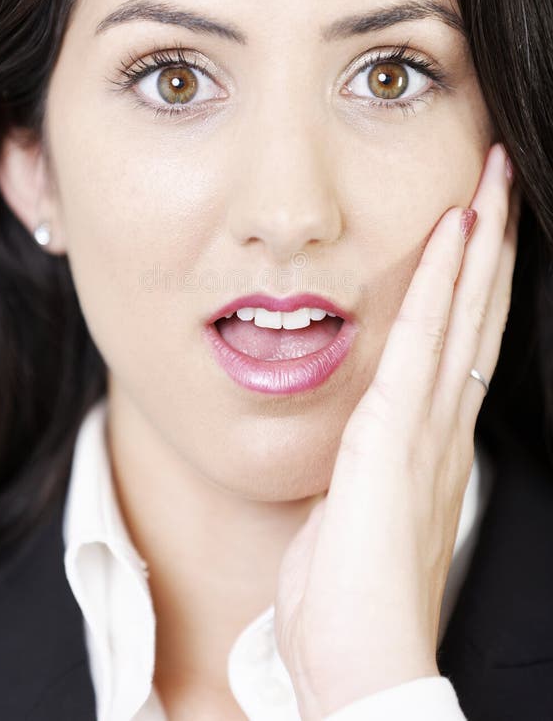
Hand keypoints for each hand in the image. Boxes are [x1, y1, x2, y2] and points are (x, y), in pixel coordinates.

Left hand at [273, 142, 520, 719]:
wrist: (358, 666)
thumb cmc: (349, 603)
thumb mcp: (350, 519)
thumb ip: (357, 478)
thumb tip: (347, 461)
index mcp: (429, 445)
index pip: (461, 347)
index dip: (474, 287)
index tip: (478, 231)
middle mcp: (441, 427)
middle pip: (477, 318)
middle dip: (493, 247)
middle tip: (502, 183)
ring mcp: (426, 429)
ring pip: (464, 316)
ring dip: (479, 245)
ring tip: (492, 183)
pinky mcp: (394, 437)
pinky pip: (424, 343)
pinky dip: (441, 284)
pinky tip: (453, 233)